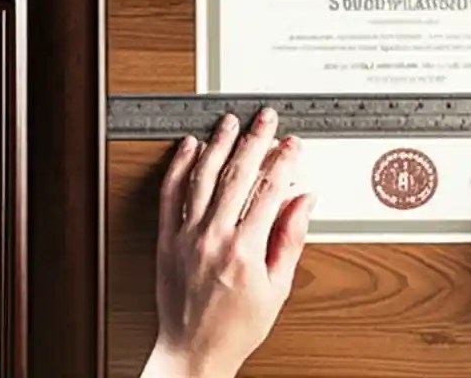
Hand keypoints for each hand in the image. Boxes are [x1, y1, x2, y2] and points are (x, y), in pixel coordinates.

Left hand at [142, 108, 315, 377]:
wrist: (193, 351)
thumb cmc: (236, 327)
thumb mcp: (277, 288)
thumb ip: (290, 239)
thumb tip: (302, 201)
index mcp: (245, 251)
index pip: (270, 191)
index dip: (284, 161)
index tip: (293, 145)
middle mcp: (213, 238)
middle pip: (238, 175)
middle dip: (256, 140)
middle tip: (266, 118)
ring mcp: (187, 236)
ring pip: (203, 177)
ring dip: (218, 144)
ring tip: (230, 122)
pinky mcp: (167, 239)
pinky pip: (171, 194)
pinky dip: (180, 167)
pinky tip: (189, 147)